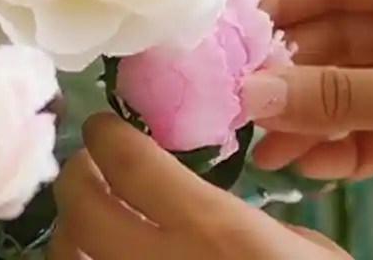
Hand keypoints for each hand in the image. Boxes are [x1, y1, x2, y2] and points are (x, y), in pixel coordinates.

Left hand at [50, 114, 348, 259]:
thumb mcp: (307, 250)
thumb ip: (252, 223)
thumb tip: (222, 210)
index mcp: (214, 229)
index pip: (131, 164)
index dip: (106, 136)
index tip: (104, 126)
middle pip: (81, 209)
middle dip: (76, 176)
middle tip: (87, 165)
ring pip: (66, 259)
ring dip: (69, 232)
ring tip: (85, 220)